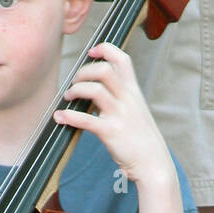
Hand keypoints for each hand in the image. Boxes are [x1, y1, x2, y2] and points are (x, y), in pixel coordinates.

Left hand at [53, 43, 175, 188]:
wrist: (153, 162)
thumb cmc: (141, 138)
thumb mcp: (136, 110)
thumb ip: (120, 97)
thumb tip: (94, 90)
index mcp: (133, 91)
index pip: (122, 60)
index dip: (105, 50)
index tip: (91, 52)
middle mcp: (127, 99)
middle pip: (105, 71)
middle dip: (84, 72)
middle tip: (75, 82)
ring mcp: (120, 115)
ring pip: (95, 90)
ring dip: (75, 90)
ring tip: (68, 98)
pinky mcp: (111, 132)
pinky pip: (86, 120)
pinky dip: (69, 116)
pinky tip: (60, 117)